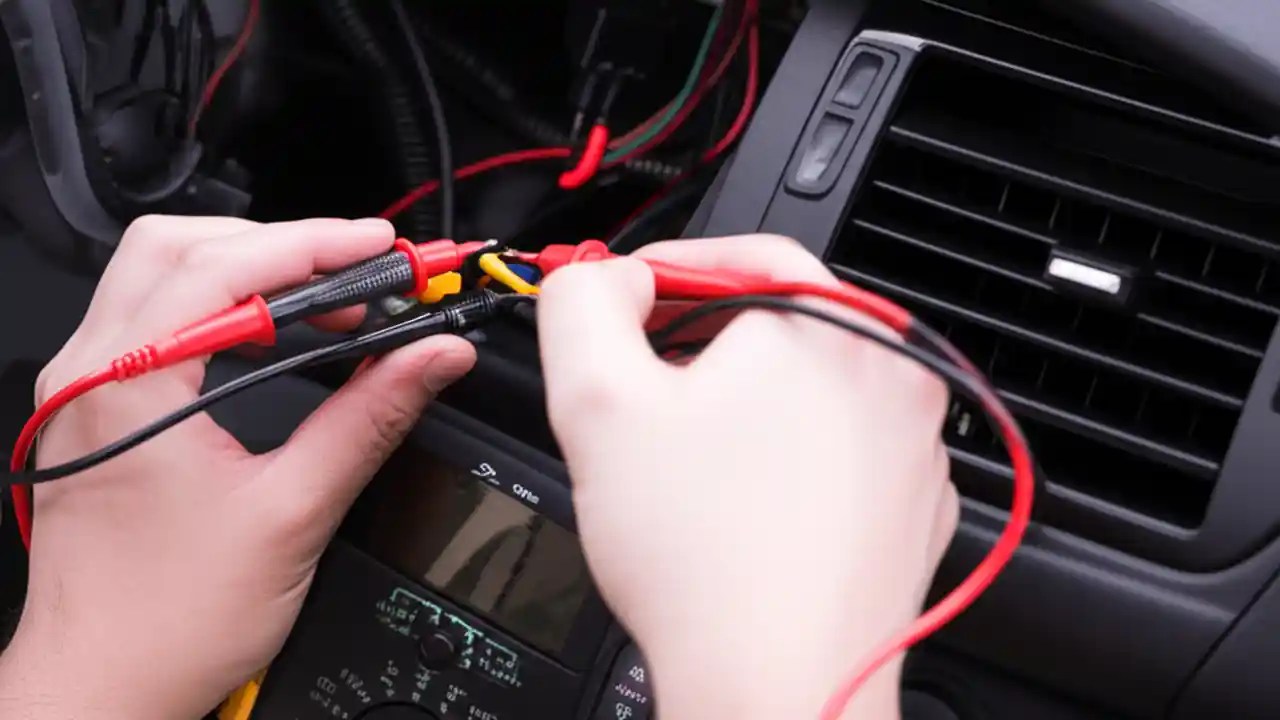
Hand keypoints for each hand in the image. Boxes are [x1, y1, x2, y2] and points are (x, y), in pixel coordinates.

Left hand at [0, 216, 474, 719]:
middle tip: (363, 271)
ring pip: (164, 273)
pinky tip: (276, 337)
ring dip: (253, 272)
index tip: (380, 250)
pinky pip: (157, 319)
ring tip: (333, 305)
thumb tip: (432, 357)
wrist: (102, 688)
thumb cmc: (169, 622)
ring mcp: (85, 389)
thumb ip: (370, 418)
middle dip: (284, 246)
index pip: (226, 269)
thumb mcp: (294, 511)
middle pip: (183, 245)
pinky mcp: (96, 410)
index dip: (315, 247)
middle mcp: (90, 373)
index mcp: (126, 387)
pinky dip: (225, 309)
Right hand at [538, 235, 957, 719]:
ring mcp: (913, 445)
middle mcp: (893, 374)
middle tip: (646, 390)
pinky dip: (791, 458)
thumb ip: (583, 305)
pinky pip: (840, 450)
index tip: (627, 302)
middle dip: (700, 345)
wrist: (778, 688)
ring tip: (693, 462)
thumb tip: (605, 282)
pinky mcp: (914, 504)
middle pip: (778, 320)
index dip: (666, 271)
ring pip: (810, 387)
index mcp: (829, 326)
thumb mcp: (595, 401)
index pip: (742, 252)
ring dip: (747, 403)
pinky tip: (746, 505)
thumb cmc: (703, 561)